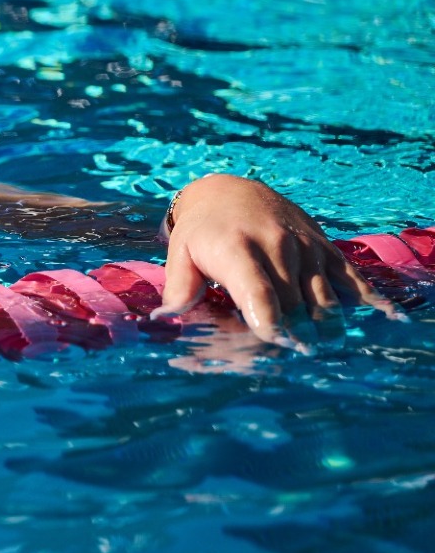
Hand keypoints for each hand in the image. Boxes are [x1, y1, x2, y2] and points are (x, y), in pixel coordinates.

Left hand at [155, 174, 399, 350]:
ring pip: (324, 298)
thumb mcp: (180, 253)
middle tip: (295, 361)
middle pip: (294, 304)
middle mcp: (277, 247)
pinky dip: (368, 299)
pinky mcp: (324, 249)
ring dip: (326, 328)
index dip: (270, 323)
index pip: (260, 292)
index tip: (276, 345)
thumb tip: (164, 320)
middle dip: (296, 336)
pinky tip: (387, 317)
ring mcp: (305, 248)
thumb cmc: (202, 231)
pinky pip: (350, 277)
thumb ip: (179, 288)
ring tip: (324, 352)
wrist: (231, 191)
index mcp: (238, 250)